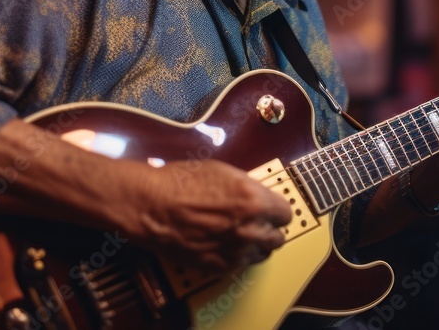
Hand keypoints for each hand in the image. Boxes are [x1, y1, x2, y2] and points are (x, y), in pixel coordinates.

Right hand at [135, 159, 291, 272]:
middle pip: (278, 237)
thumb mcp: (222, 172)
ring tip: (241, 234)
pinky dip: (237, 256)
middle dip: (269, 228)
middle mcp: (249, 229)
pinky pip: (242, 264)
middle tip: (256, 222)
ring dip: (256, 244)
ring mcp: (235, 251)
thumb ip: (248, 188)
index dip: (276, 209)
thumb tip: (258, 196)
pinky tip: (225, 243)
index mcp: (254, 201)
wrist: (152, 206)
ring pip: (263, 254)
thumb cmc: (181, 183)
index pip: (286, 213)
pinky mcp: (219, 266)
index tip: (270, 209)